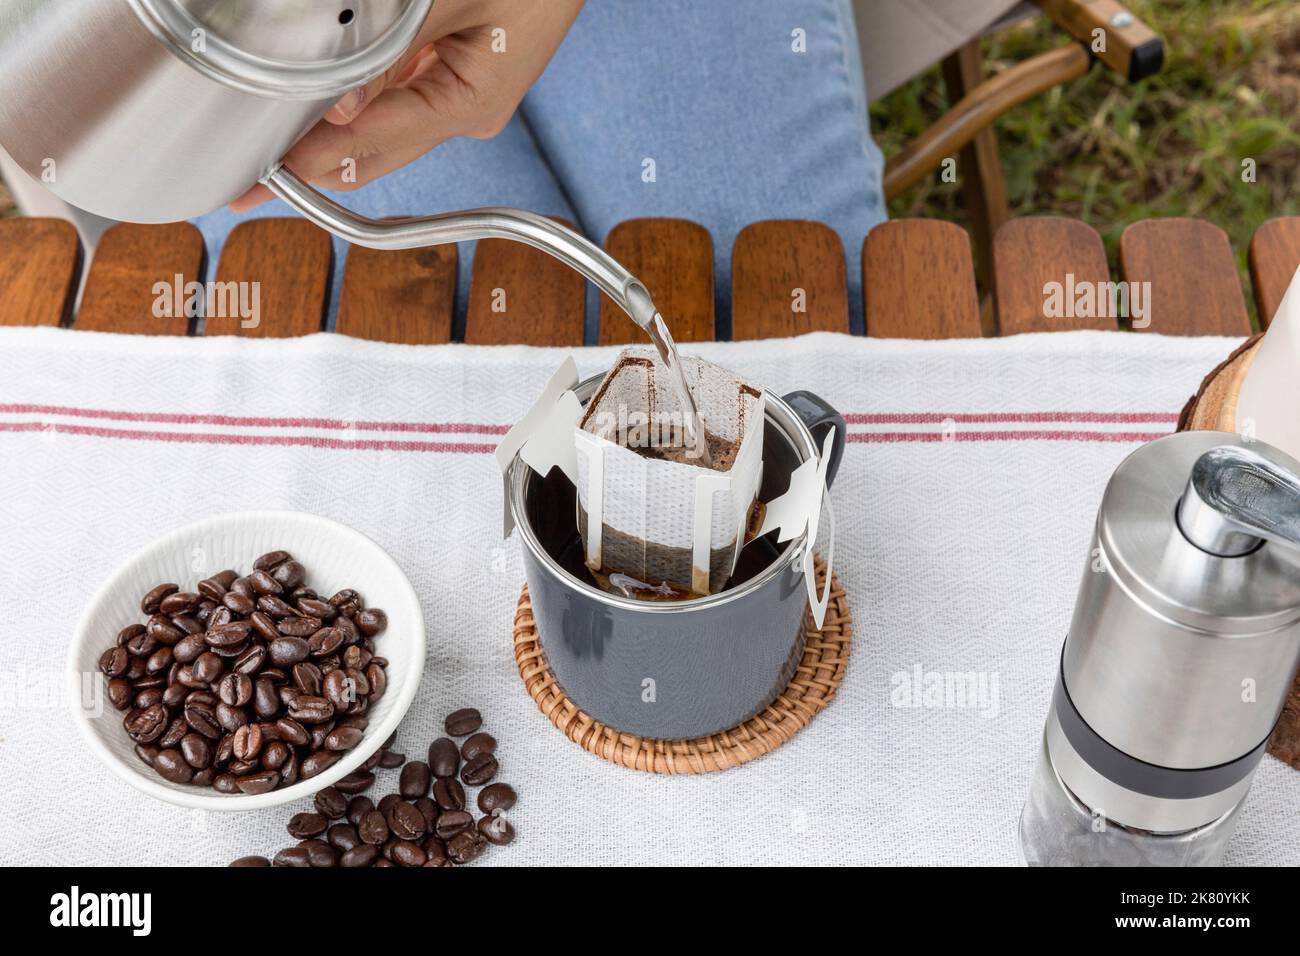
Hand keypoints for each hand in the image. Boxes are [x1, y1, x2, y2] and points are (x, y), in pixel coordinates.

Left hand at [232, 0, 583, 210]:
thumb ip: (389, 49)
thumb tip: (335, 106)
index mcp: (470, 104)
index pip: (373, 148)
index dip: (309, 166)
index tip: (259, 179)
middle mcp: (465, 112)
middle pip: (372, 155)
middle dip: (310, 165)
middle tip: (248, 179)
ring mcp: (460, 95)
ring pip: (377, 128)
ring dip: (327, 134)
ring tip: (272, 143)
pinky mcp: (454, 72)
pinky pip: (393, 96)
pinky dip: (353, 99)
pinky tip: (319, 101)